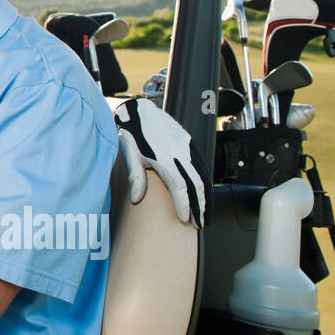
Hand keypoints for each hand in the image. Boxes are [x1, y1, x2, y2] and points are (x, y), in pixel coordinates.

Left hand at [114, 98, 205, 227]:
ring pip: (203, 175)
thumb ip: (135, 176)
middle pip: (196, 183)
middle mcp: (179, 152)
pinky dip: (206, 182)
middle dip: (200, 206)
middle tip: (199, 224)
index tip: (185, 219)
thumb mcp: (128, 154)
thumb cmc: (132, 135)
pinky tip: (205, 193)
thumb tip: (136, 199)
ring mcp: (187, 147)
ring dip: (206, 196)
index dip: (184, 204)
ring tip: (205, 213)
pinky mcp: (190, 143)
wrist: (141, 111)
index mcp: (163, 157)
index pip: (179, 186)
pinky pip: (202, 165)